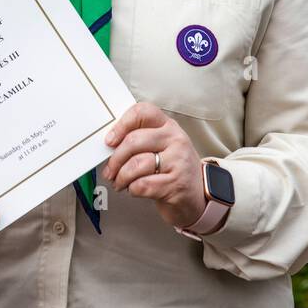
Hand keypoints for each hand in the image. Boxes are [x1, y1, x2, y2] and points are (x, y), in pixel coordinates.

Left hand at [100, 102, 209, 229]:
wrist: (197, 195)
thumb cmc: (173, 169)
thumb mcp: (162, 146)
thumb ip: (140, 140)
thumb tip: (110, 144)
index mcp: (168, 125)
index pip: (143, 112)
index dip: (121, 125)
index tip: (110, 140)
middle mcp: (175, 139)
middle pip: (134, 141)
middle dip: (115, 159)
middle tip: (110, 171)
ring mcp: (178, 161)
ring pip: (136, 164)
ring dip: (121, 177)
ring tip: (120, 182)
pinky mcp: (176, 184)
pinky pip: (142, 184)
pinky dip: (132, 189)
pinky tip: (135, 189)